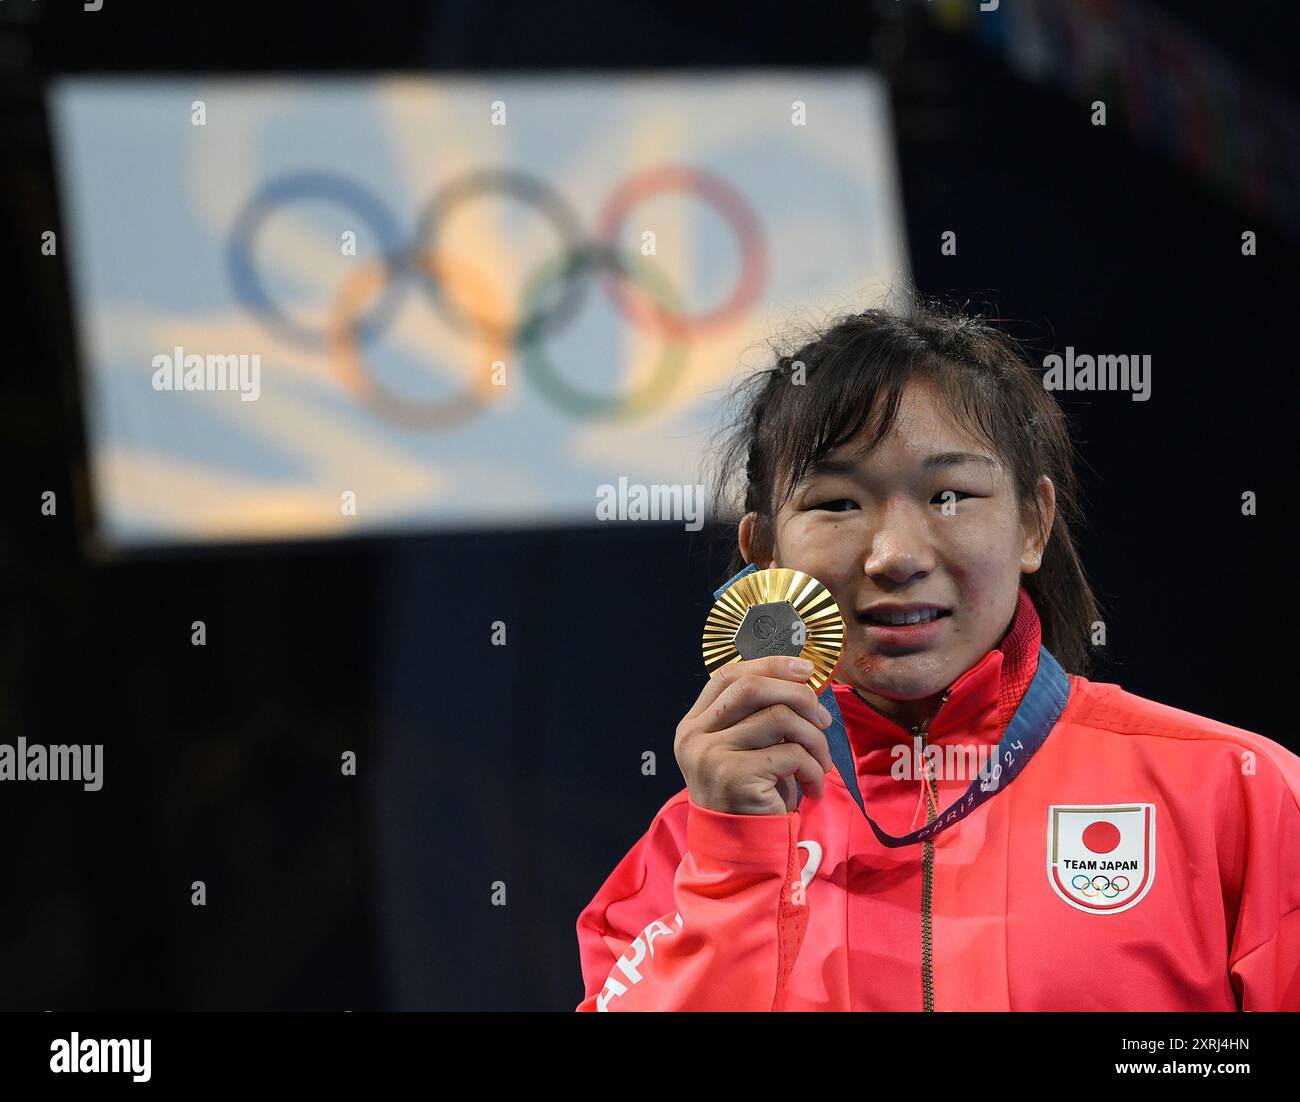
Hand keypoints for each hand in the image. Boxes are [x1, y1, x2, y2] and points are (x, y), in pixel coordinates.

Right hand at [674, 655, 834, 815]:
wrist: (740, 854)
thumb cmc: (751, 799)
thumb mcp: (747, 751)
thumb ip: (759, 717)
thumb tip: (804, 682)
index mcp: (694, 725)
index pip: (728, 676)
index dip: (769, 665)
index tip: (806, 669)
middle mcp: (694, 737)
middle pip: (752, 688)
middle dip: (798, 695)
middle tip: (824, 719)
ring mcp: (711, 755)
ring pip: (779, 718)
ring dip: (814, 740)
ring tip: (822, 764)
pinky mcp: (735, 776)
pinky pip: (791, 754)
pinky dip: (813, 769)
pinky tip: (813, 788)